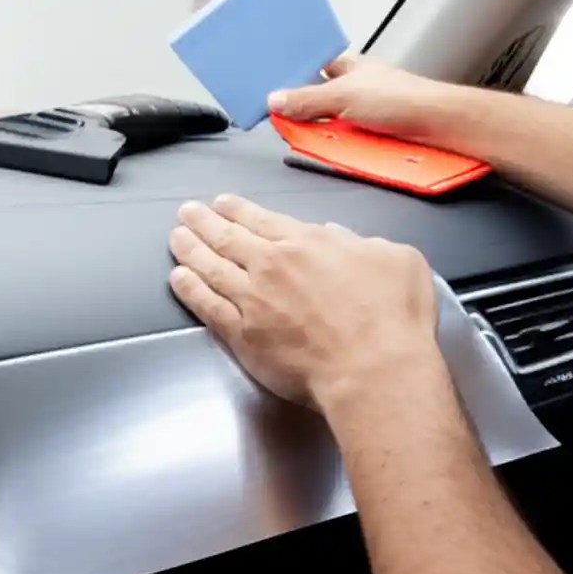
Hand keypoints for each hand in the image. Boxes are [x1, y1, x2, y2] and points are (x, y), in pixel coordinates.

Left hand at [168, 194, 439, 410]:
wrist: (373, 370)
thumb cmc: (393, 318)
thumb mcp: (396, 259)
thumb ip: (361, 243)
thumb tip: (337, 237)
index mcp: (307, 242)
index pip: (262, 219)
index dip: (238, 209)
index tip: (221, 203)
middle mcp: (272, 265)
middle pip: (228, 237)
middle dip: (203, 222)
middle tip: (186, 212)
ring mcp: (252, 300)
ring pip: (210, 267)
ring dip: (189, 249)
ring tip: (176, 238)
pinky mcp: (242, 335)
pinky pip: (207, 306)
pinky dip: (189, 289)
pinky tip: (178, 278)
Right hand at [267, 55, 458, 141]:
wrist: (439, 127)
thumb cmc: (405, 99)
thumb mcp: (343, 96)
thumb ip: (306, 100)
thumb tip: (276, 101)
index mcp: (348, 68)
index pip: (312, 70)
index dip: (293, 82)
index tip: (274, 99)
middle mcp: (356, 91)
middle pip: (318, 105)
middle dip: (308, 118)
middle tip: (292, 128)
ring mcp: (365, 117)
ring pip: (332, 131)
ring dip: (325, 139)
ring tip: (319, 145)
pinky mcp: (373, 141)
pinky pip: (347, 149)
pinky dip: (341, 153)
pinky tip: (341, 156)